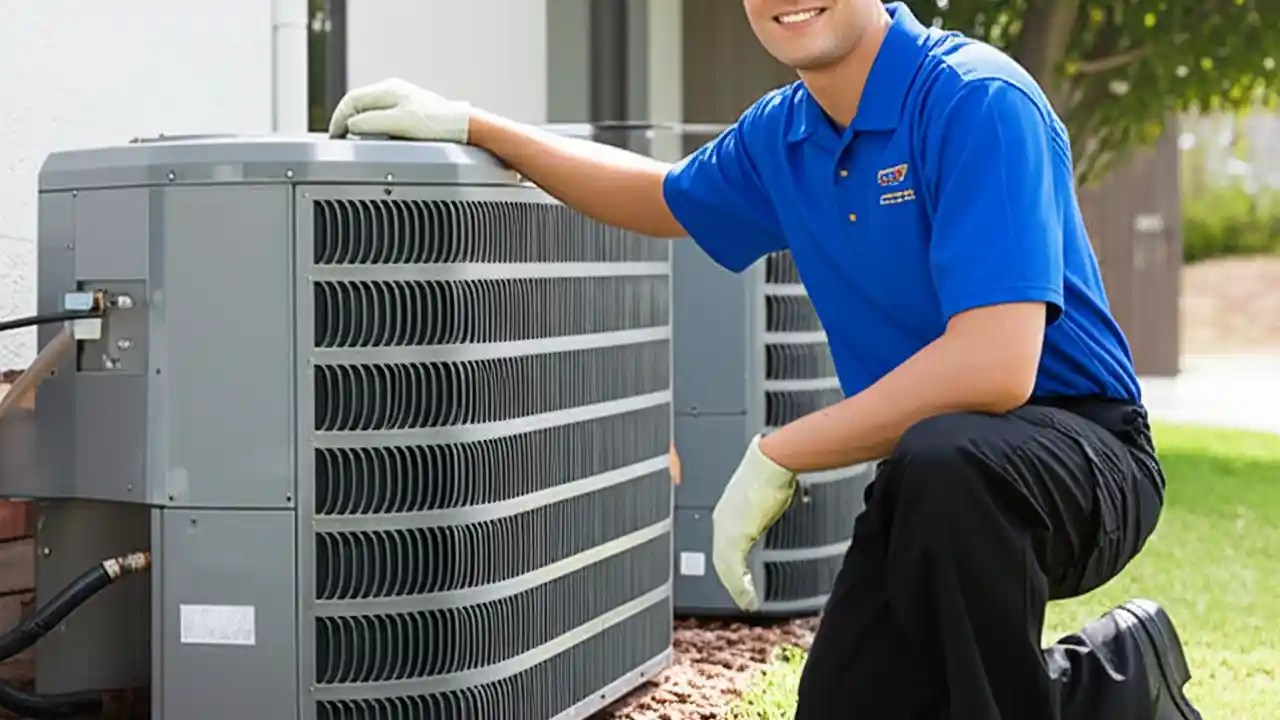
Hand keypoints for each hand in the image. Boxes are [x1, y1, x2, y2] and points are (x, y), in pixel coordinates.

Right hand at [327, 78, 470, 142]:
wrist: (461, 126)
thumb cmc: (437, 124)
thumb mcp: (399, 124)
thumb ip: (372, 123)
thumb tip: (352, 125)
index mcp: (388, 90)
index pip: (352, 100)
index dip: (339, 117)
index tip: (334, 134)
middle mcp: (393, 91)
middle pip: (359, 103)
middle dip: (346, 119)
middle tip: (339, 137)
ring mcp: (402, 100)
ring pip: (370, 109)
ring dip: (358, 122)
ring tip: (352, 137)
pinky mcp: (409, 110)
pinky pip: (382, 115)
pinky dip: (372, 125)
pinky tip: (373, 135)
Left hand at [712, 434, 797, 610]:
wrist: (773, 462)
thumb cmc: (772, 471)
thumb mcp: (765, 493)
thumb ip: (764, 504)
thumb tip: (776, 498)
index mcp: (726, 512)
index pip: (722, 545)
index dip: (729, 565)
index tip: (739, 579)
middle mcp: (721, 521)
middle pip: (720, 560)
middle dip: (730, 581)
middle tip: (742, 598)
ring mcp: (725, 529)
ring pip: (724, 569)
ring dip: (735, 589)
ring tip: (746, 603)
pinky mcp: (735, 537)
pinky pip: (733, 570)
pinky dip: (741, 588)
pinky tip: (749, 598)